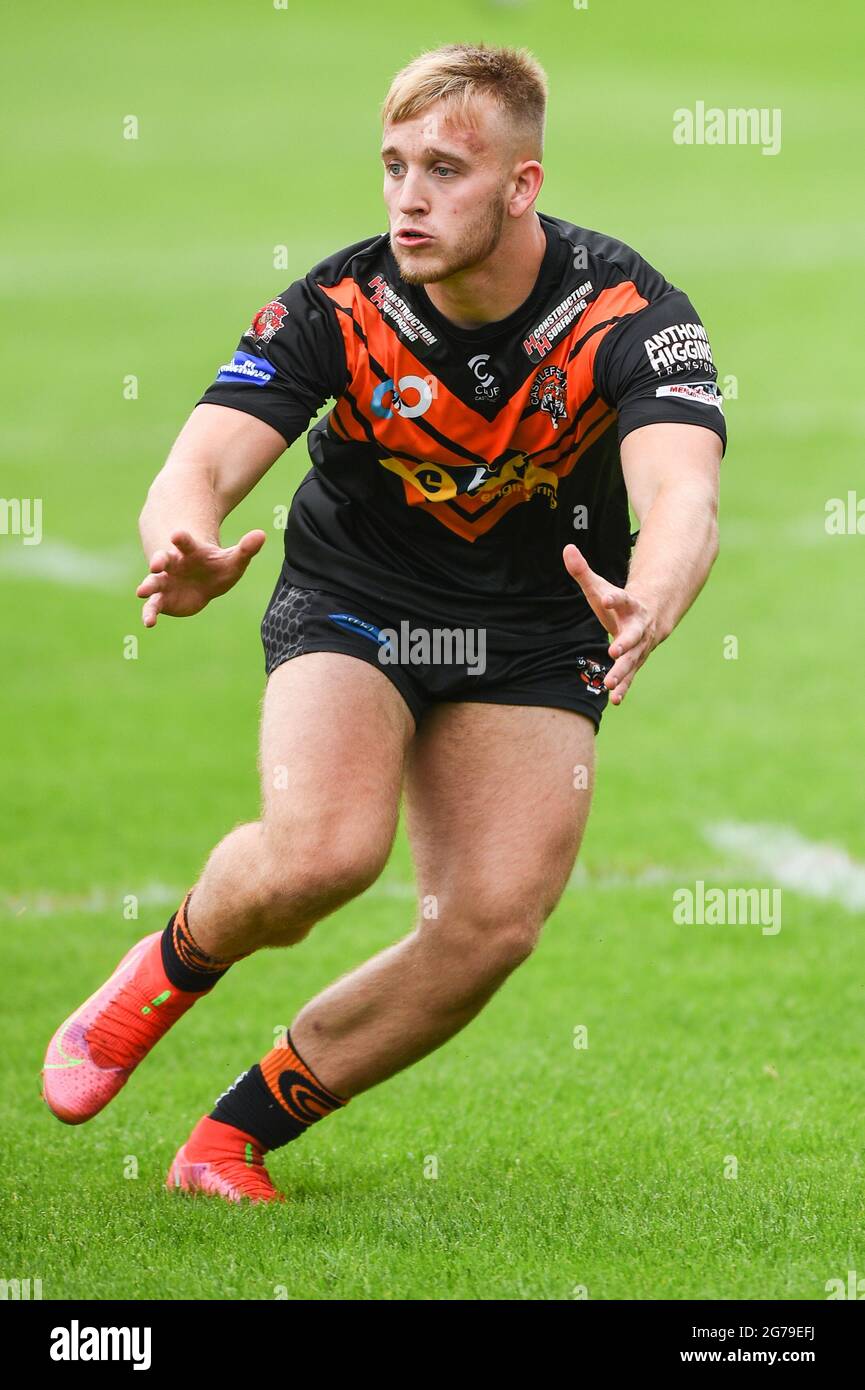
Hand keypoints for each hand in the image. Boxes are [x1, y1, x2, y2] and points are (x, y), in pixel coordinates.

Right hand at [136, 528, 265, 627]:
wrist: (203, 583)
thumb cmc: (217, 567)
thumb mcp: (234, 560)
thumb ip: (246, 549)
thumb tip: (262, 534)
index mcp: (189, 551)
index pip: (184, 542)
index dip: (181, 538)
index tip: (177, 535)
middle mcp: (173, 564)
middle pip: (163, 560)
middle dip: (158, 560)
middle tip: (155, 564)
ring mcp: (165, 581)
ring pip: (154, 582)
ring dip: (148, 586)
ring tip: (141, 591)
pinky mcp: (163, 599)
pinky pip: (154, 606)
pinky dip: (150, 613)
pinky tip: (148, 623)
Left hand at [562, 545, 657, 703]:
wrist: (650, 618)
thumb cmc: (619, 603)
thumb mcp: (600, 586)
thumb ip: (583, 571)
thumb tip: (566, 548)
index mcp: (630, 605)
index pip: (623, 599)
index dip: (616, 598)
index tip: (607, 597)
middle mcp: (639, 627)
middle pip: (633, 636)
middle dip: (625, 644)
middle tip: (615, 650)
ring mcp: (640, 646)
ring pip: (632, 661)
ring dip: (622, 673)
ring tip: (610, 685)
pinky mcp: (636, 661)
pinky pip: (631, 676)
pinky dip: (624, 688)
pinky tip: (615, 701)